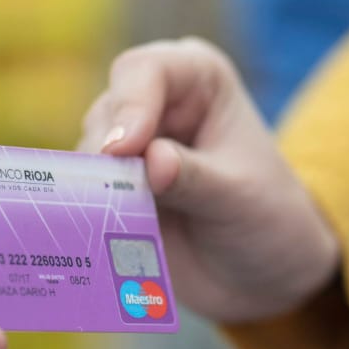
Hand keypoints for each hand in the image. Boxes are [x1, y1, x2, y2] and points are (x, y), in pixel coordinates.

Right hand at [81, 37, 338, 324]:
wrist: (262, 277)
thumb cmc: (268, 222)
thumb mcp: (240, 198)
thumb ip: (194, 178)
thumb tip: (150, 160)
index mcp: (198, 78)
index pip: (145, 70)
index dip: (129, 106)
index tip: (124, 152)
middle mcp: (156, 101)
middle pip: (106, 113)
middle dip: (108, 157)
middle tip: (119, 200)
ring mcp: (128, 144)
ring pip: (86, 153)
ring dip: (97, 188)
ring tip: (123, 224)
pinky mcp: (110, 185)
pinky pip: (81, 191)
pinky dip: (89, 212)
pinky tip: (105, 234)